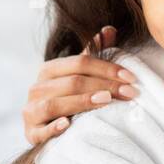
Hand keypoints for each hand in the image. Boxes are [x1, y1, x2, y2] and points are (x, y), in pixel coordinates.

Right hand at [22, 25, 139, 144]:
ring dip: (82, 102)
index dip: (107, 68)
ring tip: (107, 101)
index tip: (131, 78)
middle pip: (72, 82)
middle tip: (130, 93)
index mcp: (49, 70)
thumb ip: (93, 54)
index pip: (80, 63)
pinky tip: (68, 124)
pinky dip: (53, 127)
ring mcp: (31, 111)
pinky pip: (40, 131)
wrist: (47, 131)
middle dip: (104, 86)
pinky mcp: (31, 134)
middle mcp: (37, 88)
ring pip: (55, 104)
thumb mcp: (80, 76)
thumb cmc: (69, 100)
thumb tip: (109, 29)